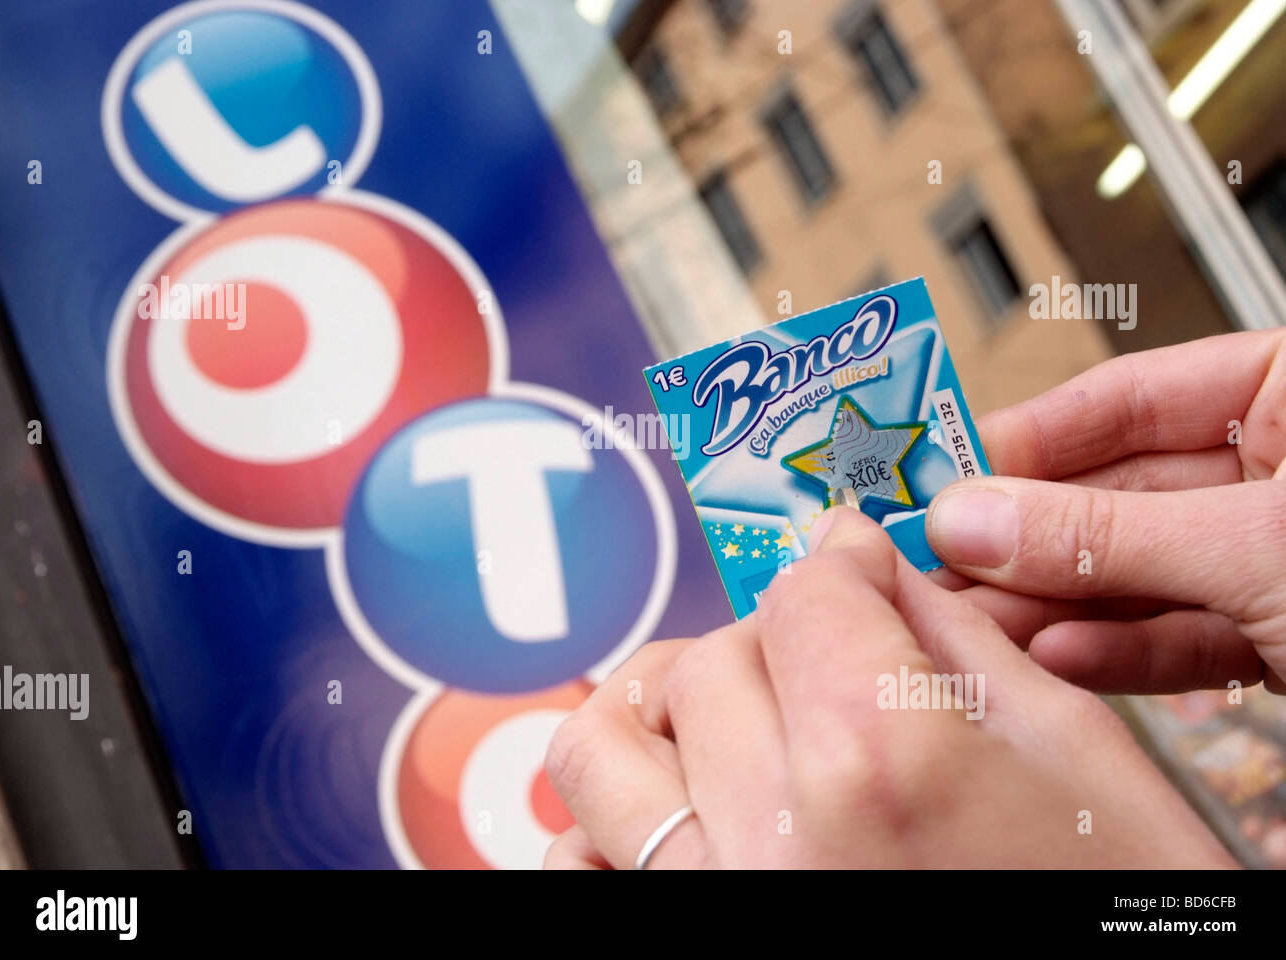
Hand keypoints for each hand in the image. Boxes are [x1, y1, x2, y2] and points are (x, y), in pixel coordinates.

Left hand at [543, 508, 1233, 868]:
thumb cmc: (1115, 900)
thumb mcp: (1077, 758)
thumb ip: (955, 642)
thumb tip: (872, 572)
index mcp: (882, 762)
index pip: (804, 595)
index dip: (841, 567)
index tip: (857, 569)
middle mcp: (773, 836)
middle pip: (709, 662)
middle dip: (773, 641)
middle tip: (829, 661)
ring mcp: (719, 899)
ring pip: (602, 748)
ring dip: (662, 714)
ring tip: (731, 726)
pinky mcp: (688, 936)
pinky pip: (579, 863)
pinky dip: (610, 823)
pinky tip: (684, 813)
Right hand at [926, 330, 1285, 693]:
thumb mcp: (1254, 543)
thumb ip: (1107, 534)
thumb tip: (974, 520)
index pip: (1130, 396)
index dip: (1030, 438)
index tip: (947, 477)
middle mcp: (1275, 471)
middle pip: (1119, 496)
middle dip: (1027, 542)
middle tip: (940, 562)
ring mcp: (1271, 559)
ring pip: (1138, 576)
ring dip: (1054, 607)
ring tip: (978, 620)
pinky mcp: (1278, 640)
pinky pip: (1180, 637)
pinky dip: (1119, 652)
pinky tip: (1057, 654)